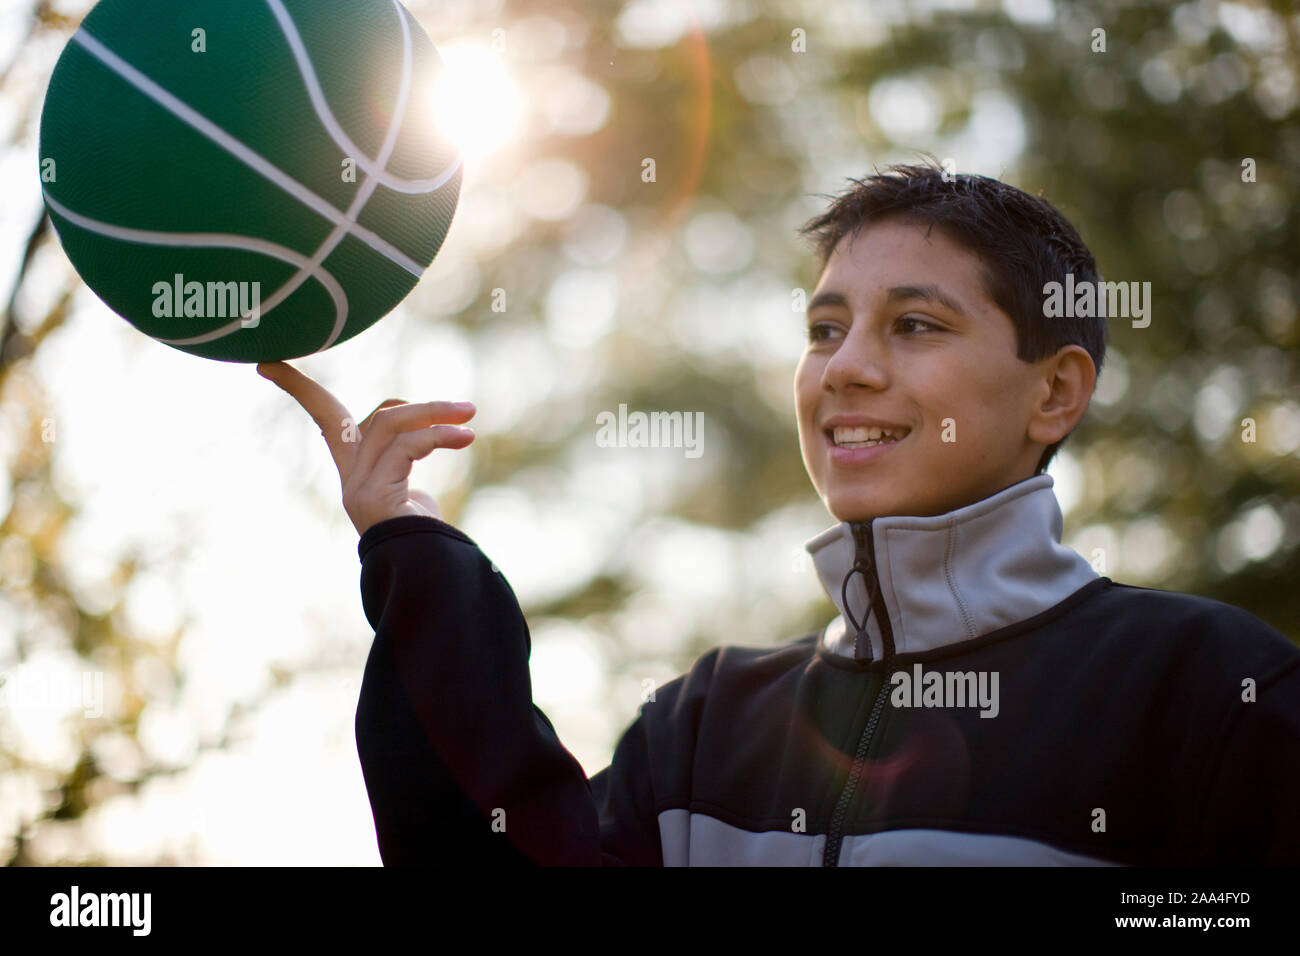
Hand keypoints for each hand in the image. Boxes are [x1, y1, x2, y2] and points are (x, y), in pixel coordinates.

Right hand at [256, 361, 475, 536]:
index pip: (325, 420)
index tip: (267, 363)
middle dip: (415, 404)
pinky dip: (437, 436)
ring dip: (436, 416)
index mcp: (357, 474)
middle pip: (365, 418)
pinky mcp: (374, 498)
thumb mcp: (413, 497)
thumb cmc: (425, 546)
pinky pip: (405, 447)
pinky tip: (465, 439)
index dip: (300, 389)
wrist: (424, 584)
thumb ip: (404, 468)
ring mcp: (359, 490)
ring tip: (472, 418)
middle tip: (468, 406)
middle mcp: (351, 480)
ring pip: (390, 425)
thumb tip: (416, 447)